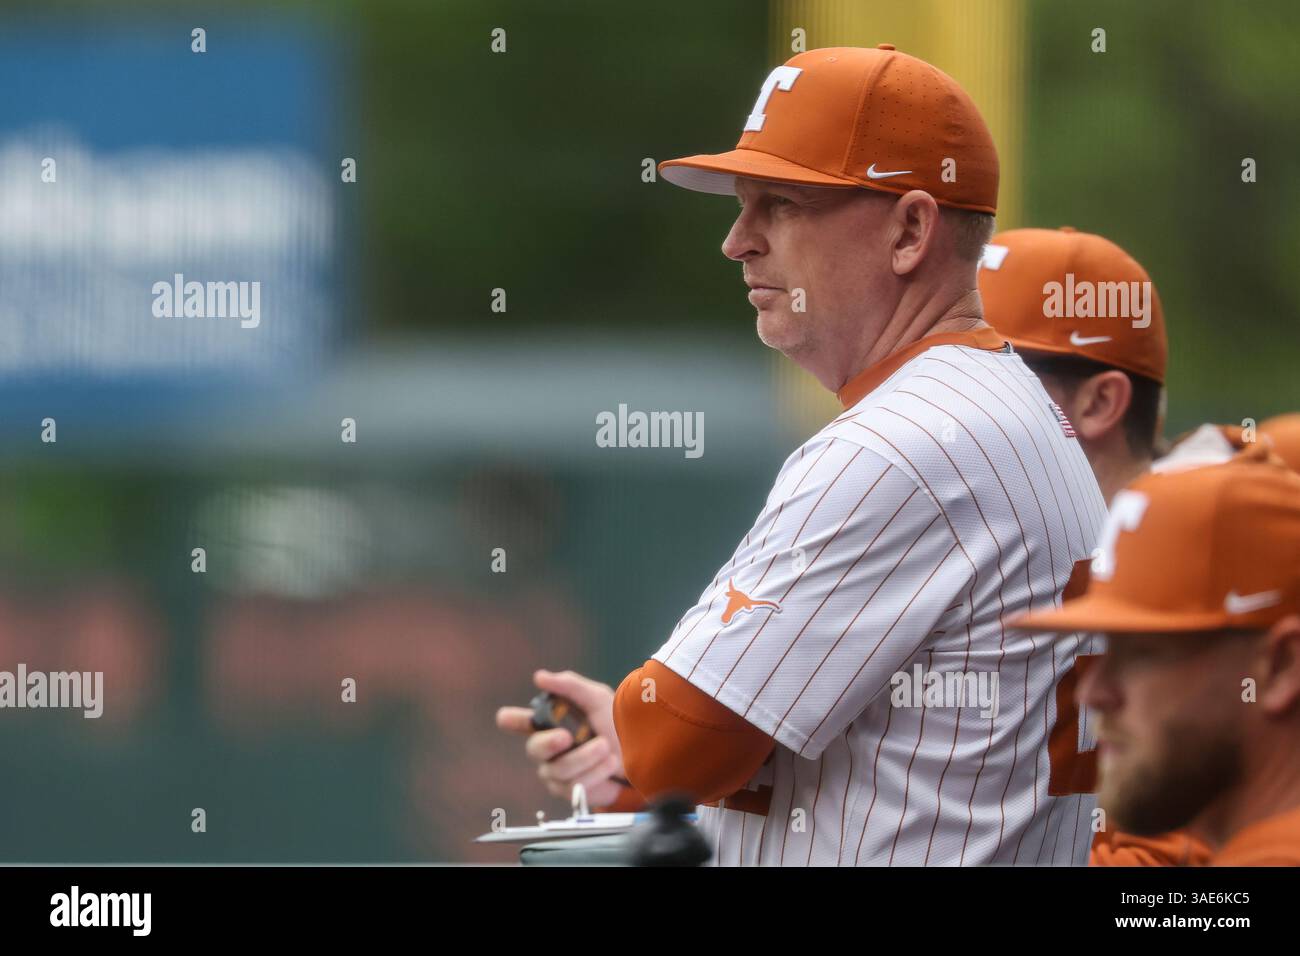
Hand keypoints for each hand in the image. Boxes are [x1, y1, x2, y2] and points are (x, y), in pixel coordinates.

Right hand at [495, 668, 626, 808]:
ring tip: (607, 748)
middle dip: (550, 743)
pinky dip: (596, 772)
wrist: (638, 754)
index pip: (520, 721)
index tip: (505, 717)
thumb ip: (570, 685)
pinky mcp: (569, 791)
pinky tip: (610, 763)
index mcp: (549, 722)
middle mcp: (547, 747)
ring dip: (587, 757)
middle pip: (534, 749)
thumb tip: (539, 677)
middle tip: (567, 737)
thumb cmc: (613, 723)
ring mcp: (555, 771)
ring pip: (559, 769)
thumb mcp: (596, 698)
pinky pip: (575, 785)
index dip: (511, 720)